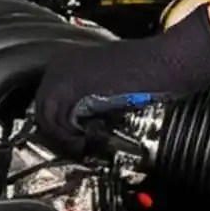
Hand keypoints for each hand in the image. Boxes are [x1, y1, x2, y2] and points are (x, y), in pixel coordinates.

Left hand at [33, 5, 209, 155]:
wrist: (167, 63)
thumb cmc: (151, 74)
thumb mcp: (112, 87)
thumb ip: (91, 101)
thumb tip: (81, 125)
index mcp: (70, 62)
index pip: (47, 100)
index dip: (57, 125)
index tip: (71, 141)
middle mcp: (62, 64)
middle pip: (43, 108)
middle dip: (56, 133)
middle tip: (75, 148)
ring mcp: (64, 72)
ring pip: (45, 114)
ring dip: (61, 137)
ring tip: (81, 147)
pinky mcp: (72, 84)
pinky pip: (56, 117)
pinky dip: (66, 135)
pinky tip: (84, 141)